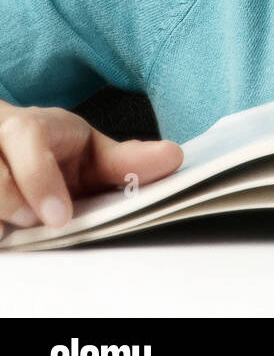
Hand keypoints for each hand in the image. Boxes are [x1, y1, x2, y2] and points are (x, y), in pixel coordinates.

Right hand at [0, 99, 182, 235]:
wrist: (6, 144)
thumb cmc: (50, 150)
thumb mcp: (87, 151)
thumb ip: (124, 161)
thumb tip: (173, 157)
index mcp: (27, 126)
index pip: (26, 136)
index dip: (39, 177)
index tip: (59, 218)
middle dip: (16, 202)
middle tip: (41, 223)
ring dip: (1, 214)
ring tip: (17, 227)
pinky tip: (6, 230)